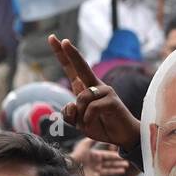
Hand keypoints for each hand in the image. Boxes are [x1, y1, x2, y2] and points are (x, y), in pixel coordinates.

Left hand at [47, 34, 142, 151]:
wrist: (121, 137)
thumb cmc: (101, 126)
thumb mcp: (78, 123)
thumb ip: (70, 114)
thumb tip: (72, 104)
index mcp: (85, 88)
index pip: (71, 68)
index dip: (62, 54)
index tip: (53, 38)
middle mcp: (95, 86)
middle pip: (81, 66)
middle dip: (71, 53)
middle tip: (63, 40)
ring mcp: (105, 91)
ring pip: (81, 98)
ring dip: (80, 114)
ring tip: (89, 122)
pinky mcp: (112, 100)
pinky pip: (91, 108)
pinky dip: (88, 119)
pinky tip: (94, 122)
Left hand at [70, 139, 130, 175]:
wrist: (69, 167)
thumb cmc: (76, 155)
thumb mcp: (85, 144)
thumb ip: (93, 140)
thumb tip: (100, 135)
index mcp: (94, 155)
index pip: (107, 155)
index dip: (114, 156)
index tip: (122, 156)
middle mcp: (95, 164)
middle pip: (109, 164)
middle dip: (117, 164)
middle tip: (126, 164)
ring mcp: (94, 172)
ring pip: (107, 172)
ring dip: (115, 171)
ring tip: (123, 170)